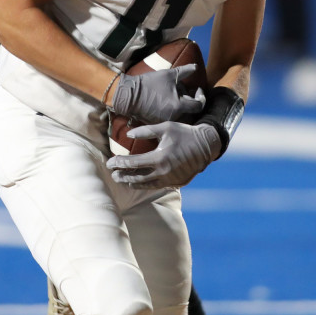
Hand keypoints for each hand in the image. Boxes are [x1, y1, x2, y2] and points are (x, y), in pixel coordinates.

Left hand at [107, 121, 221, 188]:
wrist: (206, 146)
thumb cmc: (184, 134)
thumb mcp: (165, 128)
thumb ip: (145, 131)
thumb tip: (128, 134)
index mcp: (159, 158)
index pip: (133, 163)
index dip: (119, 163)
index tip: (109, 162)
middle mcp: (163, 172)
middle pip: (137, 177)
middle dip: (123, 176)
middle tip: (113, 175)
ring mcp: (170, 180)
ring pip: (146, 185)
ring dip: (132, 183)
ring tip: (123, 180)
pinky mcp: (176, 183)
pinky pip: (157, 186)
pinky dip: (145, 185)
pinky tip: (139, 182)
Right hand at [109, 65, 204, 123]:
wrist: (128, 94)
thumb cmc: (149, 83)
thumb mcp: (169, 74)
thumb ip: (185, 71)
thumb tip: (195, 67)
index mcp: (179, 106)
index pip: (198, 105)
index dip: (200, 96)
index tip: (197, 89)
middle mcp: (174, 117)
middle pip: (190, 111)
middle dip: (190, 100)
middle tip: (185, 90)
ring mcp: (165, 121)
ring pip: (180, 114)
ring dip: (181, 105)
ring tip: (175, 94)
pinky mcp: (157, 122)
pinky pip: (170, 117)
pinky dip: (172, 109)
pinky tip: (166, 100)